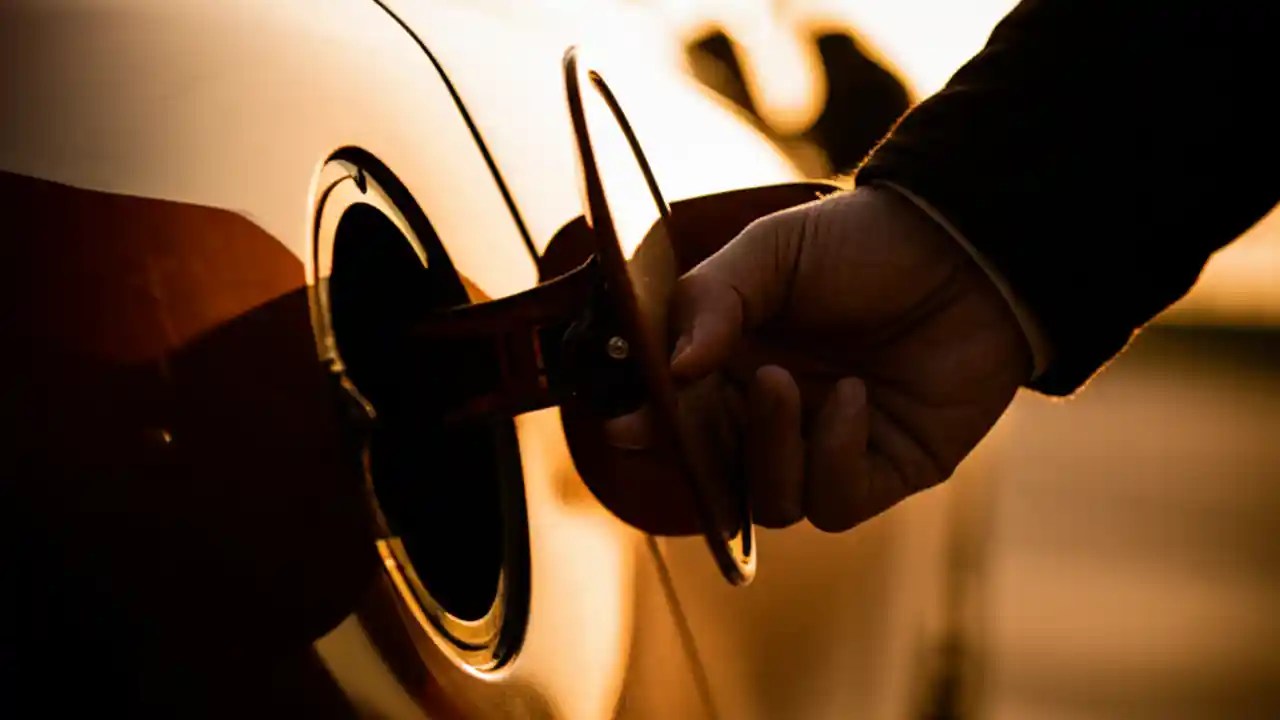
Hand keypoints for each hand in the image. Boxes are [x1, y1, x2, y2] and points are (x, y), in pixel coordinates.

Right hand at [609, 186, 1030, 531]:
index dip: (648, 429)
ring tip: (784, 383)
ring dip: (766, 451)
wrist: (967, 248)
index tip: (626, 423)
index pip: (675, 419)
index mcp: (733, 367)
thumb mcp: (772, 250)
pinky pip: (834, 504)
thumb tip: (672, 370)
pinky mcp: (884, 472)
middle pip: (712, 474)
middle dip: (697, 448)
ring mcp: (826, 450)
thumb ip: (710, 299)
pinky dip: (833, 458)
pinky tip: (854, 399)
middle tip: (695, 398)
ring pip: (767, 503)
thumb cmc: (865, 243)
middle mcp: (774, 418)